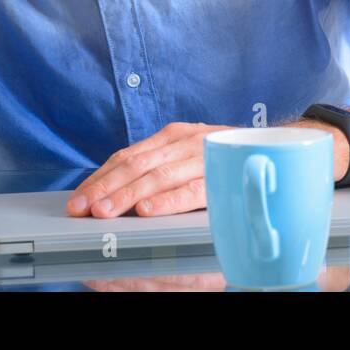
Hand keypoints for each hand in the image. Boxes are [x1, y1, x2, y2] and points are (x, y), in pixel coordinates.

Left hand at [67, 122, 230, 218]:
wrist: (272, 146)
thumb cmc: (222, 156)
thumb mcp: (185, 154)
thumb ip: (157, 166)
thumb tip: (114, 189)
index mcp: (171, 136)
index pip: (126, 156)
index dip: (99, 178)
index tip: (78, 198)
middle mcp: (183, 142)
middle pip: (136, 165)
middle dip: (105, 188)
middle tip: (83, 208)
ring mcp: (202, 156)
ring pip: (158, 176)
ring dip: (127, 195)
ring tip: (106, 212)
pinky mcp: (220, 175)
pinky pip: (191, 189)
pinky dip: (167, 201)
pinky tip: (148, 210)